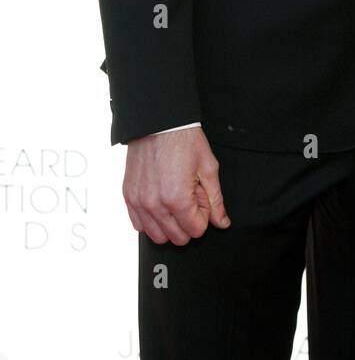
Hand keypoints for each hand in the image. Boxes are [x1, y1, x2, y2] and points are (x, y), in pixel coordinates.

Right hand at [123, 127, 229, 244]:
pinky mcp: (128, 196)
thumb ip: (216, 200)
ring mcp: (139, 202)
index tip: (201, 197)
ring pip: (157, 236)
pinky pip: (138, 225)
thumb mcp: (208, 168)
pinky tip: (160, 203)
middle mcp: (155, 205)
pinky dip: (151, 220)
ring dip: (170, 224)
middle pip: (177, 238)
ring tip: (175, 199)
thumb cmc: (183, 140)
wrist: (158, 121)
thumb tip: (222, 222)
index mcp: (177, 198)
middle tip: (190, 197)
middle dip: (188, 221)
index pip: (196, 230)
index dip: (203, 215)